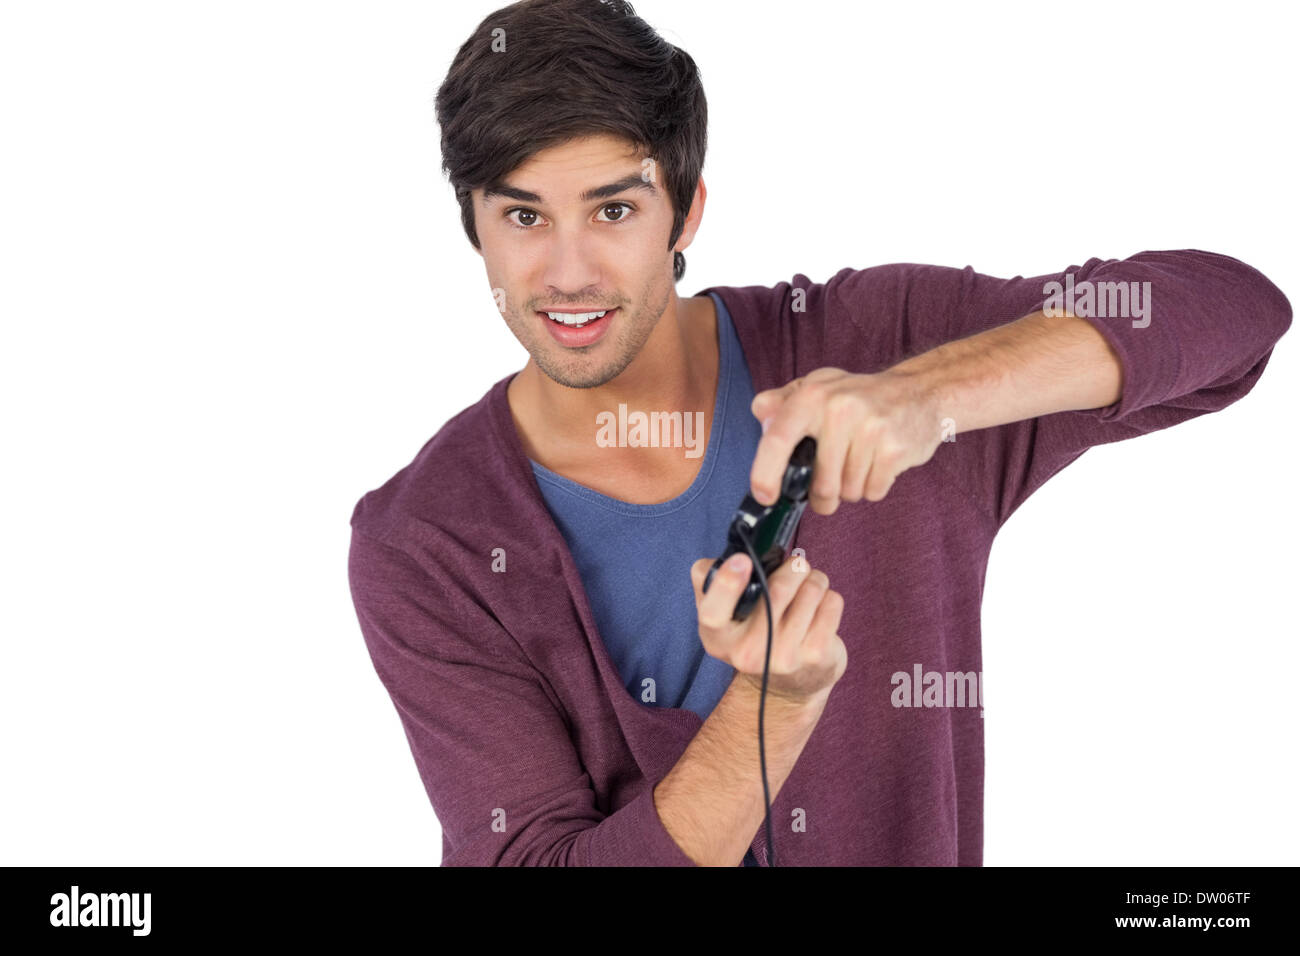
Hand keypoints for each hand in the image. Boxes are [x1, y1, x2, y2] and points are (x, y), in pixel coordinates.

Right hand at [690, 551, 846, 704]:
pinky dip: (829, 597)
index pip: (712, 612)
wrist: (787, 686)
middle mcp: (747, 653)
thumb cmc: (754, 635)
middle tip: (795, 568)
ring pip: (811, 590)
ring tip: (808, 589)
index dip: (727, 583)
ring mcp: (784, 658)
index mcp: (717, 638)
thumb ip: (713, 581)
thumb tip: (733, 556)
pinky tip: (819, 611)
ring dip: (814, 579)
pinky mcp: (817, 656)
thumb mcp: (723, 615)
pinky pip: (832, 602)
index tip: (743, 560)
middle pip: (777, 588)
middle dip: (793, 567)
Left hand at [749, 366, 943, 513]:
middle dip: (823, 496)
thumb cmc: (861, 397)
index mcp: (812, 395)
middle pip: (819, 484)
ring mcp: (870, 428)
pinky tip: (879, 464)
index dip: (765, 473)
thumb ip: (784, 400)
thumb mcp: (819, 387)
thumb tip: (761, 414)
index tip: (765, 497)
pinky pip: (873, 492)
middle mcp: (839, 409)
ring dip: (851, 490)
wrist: (920, 392)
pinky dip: (873, 488)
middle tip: (830, 484)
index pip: (778, 438)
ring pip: (847, 492)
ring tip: (860, 464)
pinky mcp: (895, 449)